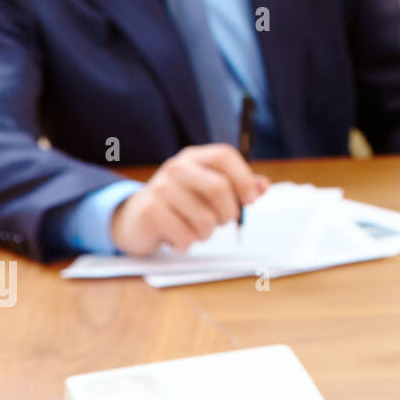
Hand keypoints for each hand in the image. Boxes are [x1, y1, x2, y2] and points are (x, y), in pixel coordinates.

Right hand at [110, 144, 270, 255]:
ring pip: (204, 219)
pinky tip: (177, 237)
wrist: (136, 218)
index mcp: (196, 157)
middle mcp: (177, 167)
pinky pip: (185, 236)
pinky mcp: (149, 211)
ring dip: (207, 232)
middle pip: (218, 188)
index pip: (224, 156)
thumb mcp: (210, 189)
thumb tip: (263, 187)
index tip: (250, 200)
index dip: (243, 178)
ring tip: (195, 229)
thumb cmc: (183, 203)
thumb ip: (240, 187)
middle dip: (229, 213)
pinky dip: (187, 243)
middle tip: (222, 221)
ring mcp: (160, 188)